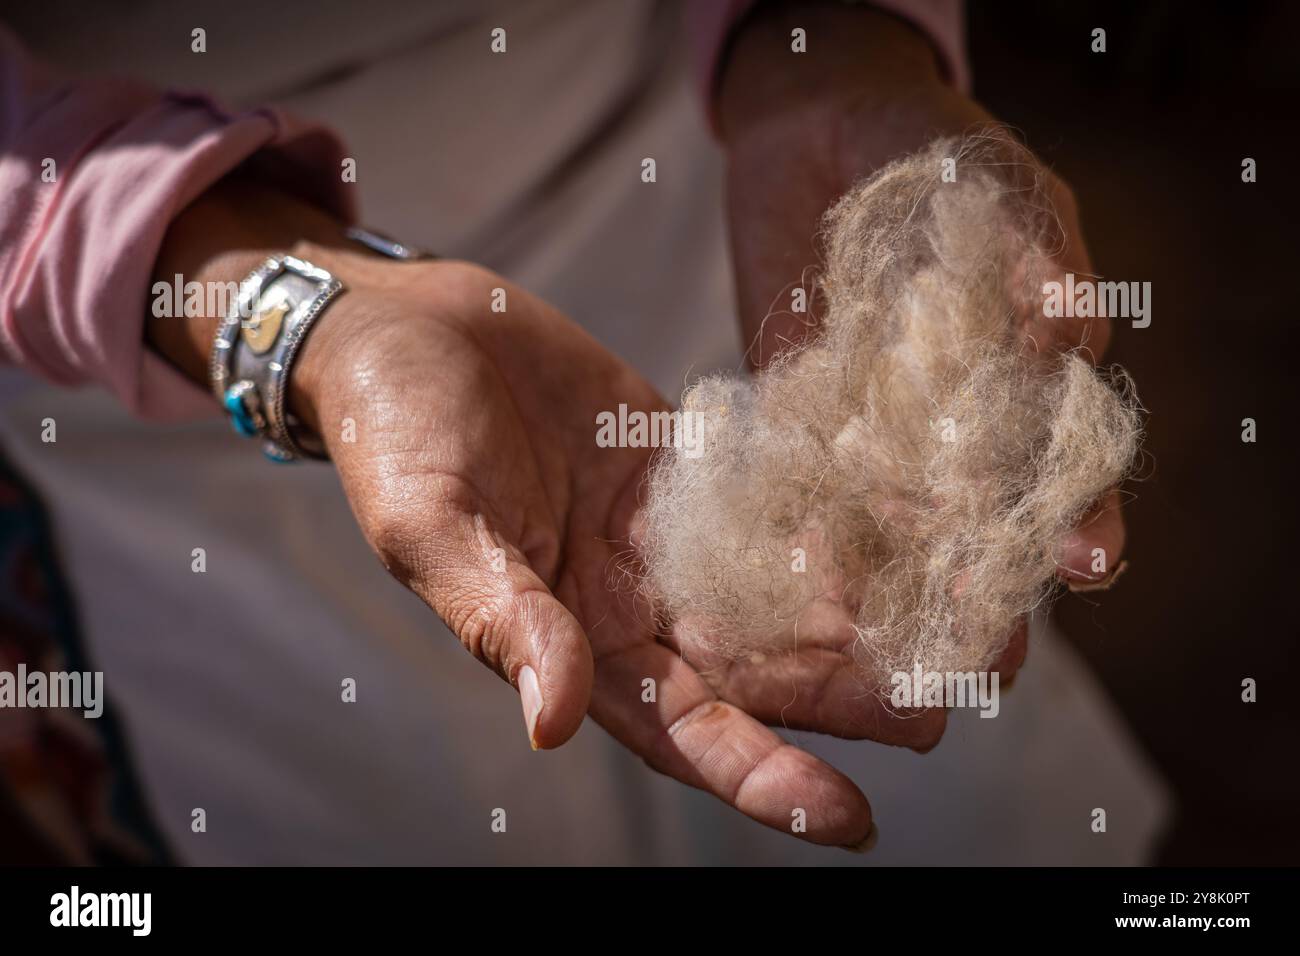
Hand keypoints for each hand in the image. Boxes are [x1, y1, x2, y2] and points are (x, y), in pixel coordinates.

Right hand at [288, 251, 947, 845]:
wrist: (406, 332)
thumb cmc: (391, 436)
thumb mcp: (432, 530)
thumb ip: (502, 620)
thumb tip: (553, 723)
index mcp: (578, 642)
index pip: (683, 732)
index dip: (761, 777)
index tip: (850, 818)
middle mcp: (641, 603)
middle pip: (764, 669)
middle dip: (856, 694)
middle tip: (958, 702)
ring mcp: (675, 534)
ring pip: (788, 589)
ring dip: (875, 608)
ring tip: (977, 619)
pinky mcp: (695, 464)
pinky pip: (782, 494)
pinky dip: (847, 506)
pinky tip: (923, 507)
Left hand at [718, 3, 1124, 642]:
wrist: (813, 129)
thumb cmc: (922, 146)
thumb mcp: (990, 181)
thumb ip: (1034, 249)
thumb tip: (1073, 324)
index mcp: (1028, 372)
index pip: (1067, 462)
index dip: (1079, 513)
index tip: (1083, 561)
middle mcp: (958, 416)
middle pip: (986, 520)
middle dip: (991, 586)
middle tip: (990, 657)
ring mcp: (877, 426)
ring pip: (897, 526)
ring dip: (899, 590)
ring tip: (896, 654)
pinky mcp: (803, 424)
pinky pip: (809, 490)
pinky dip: (810, 536)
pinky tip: (803, 584)